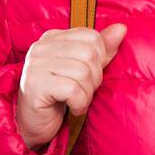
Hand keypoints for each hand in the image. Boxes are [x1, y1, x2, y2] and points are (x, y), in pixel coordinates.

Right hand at [16, 23, 126, 151]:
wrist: (33, 126)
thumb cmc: (59, 97)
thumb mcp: (84, 70)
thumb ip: (102, 49)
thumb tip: (121, 28)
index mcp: (53, 38)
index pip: (92, 36)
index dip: (100, 59)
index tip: (88, 76)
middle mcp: (42, 47)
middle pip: (90, 54)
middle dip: (95, 78)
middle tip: (83, 91)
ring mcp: (35, 65)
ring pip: (83, 72)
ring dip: (87, 93)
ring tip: (77, 101)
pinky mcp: (35, 84)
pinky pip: (73, 89)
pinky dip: (79, 103)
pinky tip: (72, 108)